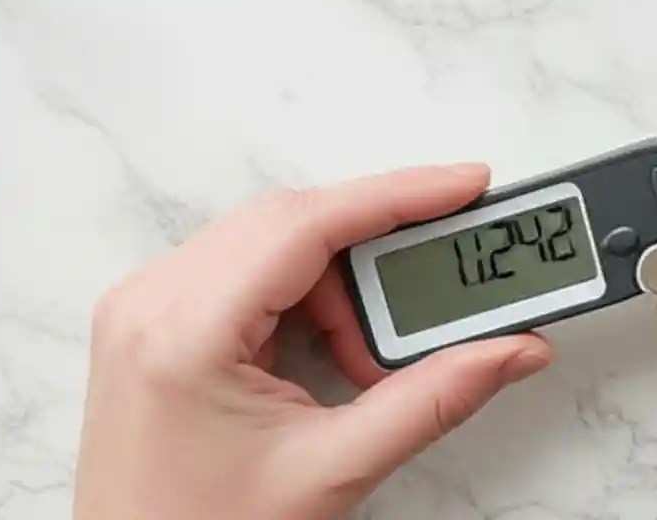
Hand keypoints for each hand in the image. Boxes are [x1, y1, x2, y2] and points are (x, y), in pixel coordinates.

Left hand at [75, 165, 551, 519]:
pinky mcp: (157, 324)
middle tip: (446, 263)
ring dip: (339, 280)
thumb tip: (511, 350)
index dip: (396, 194)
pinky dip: (306, 296)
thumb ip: (434, 401)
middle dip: (375, 243)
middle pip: (289, 222)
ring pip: (270, 242)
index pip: (306, 224)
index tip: (465, 185)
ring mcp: (145, 308)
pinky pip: (247, 271)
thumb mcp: (331, 471)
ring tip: (371, 355)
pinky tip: (332, 348)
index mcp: (183, 330)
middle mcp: (151, 301)